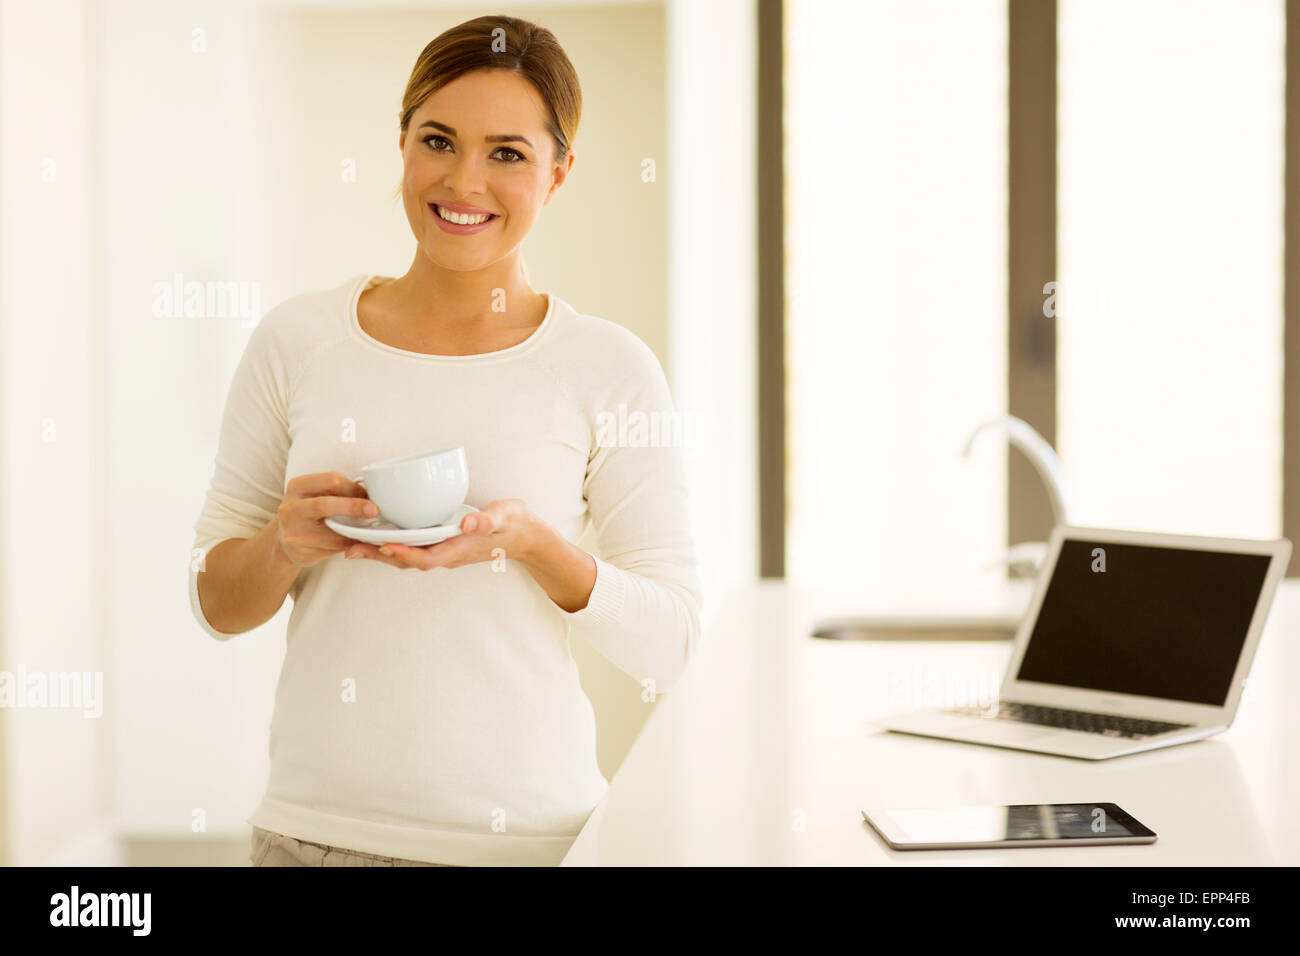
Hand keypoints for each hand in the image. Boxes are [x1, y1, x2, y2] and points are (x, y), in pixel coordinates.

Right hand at [275, 472, 379, 568]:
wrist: (285, 541)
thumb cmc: (310, 512)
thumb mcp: (317, 494)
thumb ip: (339, 492)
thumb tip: (371, 495)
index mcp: (297, 487)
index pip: (331, 481)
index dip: (354, 487)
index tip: (370, 495)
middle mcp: (290, 509)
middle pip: (325, 504)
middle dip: (353, 507)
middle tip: (374, 511)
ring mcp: (293, 533)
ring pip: (332, 533)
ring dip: (355, 531)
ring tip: (368, 529)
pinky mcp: (301, 554)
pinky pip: (333, 550)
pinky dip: (349, 545)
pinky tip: (357, 542)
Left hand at [344, 498, 538, 570]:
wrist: (525, 535)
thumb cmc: (513, 524)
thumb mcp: (504, 517)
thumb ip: (486, 521)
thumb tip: (467, 523)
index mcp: (458, 549)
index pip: (425, 558)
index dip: (402, 555)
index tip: (381, 547)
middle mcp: (448, 554)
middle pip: (408, 561)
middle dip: (378, 557)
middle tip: (349, 549)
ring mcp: (445, 551)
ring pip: (407, 556)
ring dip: (380, 552)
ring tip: (353, 545)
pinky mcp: (443, 544)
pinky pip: (413, 548)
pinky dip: (394, 544)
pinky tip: (378, 535)